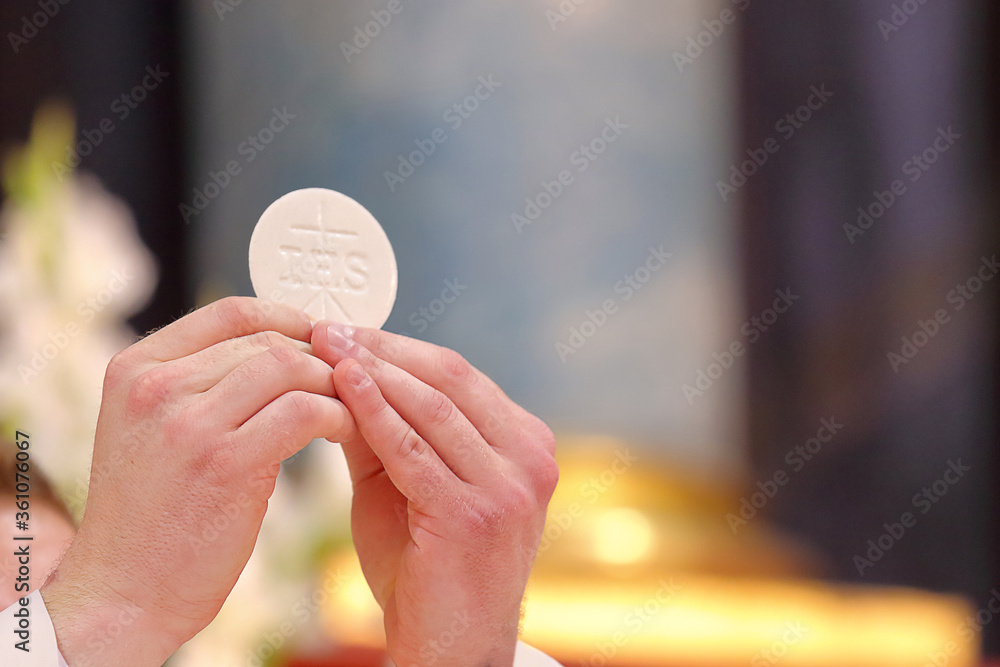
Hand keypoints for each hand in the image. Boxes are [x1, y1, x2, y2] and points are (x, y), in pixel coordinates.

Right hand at [41, 297, 356, 665]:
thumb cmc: (151, 516)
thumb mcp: (153, 431)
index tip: (320, 338)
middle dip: (318, 358)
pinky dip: (337, 416)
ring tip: (346, 410)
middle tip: (347, 381)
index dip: (288, 317)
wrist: (121, 594)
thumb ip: (198, 385)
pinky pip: (305, 412)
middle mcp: (156, 386)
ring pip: (291, 368)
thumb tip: (276, 351)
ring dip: (332, 386)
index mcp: (136, 368)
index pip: (231, 312)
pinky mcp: (225, 461)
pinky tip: (342, 432)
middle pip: (267, 339)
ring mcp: (188, 422)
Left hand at [311, 321, 558, 666]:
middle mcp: (530, 459)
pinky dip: (375, 413)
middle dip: (384, 349)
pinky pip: (414, 450)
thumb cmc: (428, 568)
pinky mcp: (475, 516)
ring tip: (328, 347)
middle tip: (330, 328)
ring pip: (433, 408)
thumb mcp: (411, 484)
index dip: (400, 347)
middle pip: (450, 380)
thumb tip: (345, 369)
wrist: (447, 645)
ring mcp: (510, 489)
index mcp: (525, 444)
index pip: (459, 376)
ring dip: (374, 372)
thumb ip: (388, 430)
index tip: (351, 330)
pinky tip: (343, 385)